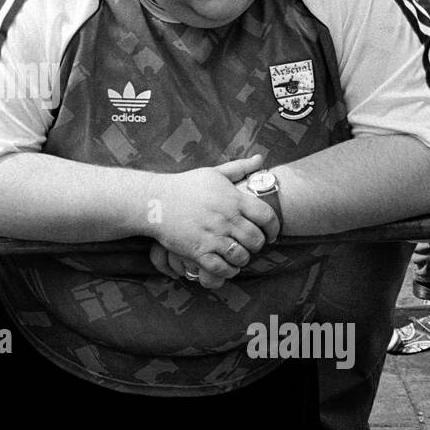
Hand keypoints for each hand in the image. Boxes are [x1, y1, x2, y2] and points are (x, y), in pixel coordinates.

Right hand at [147, 154, 277, 286]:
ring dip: (243, 259)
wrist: (154, 201)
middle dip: (257, 246)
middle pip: (256, 240)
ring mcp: (212, 235)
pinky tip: (226, 266)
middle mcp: (226, 218)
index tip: (271, 235)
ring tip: (238, 256)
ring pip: (241, 256)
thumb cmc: (185, 186)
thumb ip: (239, 168)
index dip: (274, 229)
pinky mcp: (198, 250)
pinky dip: (228, 271)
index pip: (266, 217)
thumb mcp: (213, 173)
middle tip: (251, 245)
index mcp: (233, 199)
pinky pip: (222, 268)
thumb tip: (260, 159)